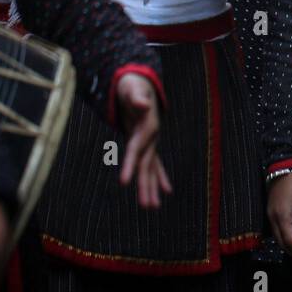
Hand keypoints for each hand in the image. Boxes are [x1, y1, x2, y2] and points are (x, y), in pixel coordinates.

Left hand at [115, 73, 171, 208]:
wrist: (142, 83)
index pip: (137, 150)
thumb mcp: (133, 88)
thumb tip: (142, 103)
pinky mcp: (148, 143)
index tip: (124, 182)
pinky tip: (166, 191)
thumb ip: (137, 96)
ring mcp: (152, 141)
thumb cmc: (133, 86)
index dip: (130, 165)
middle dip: (146, 186)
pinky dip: (159, 178)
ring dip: (152, 187)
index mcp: (147, 127)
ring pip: (151, 168)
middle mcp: (152, 137)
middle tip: (148, 207)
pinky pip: (153, 163)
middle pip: (147, 165)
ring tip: (153, 207)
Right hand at [266, 174, 291, 260]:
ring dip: (290, 246)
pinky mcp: (271, 211)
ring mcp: (270, 214)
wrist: (286, 164)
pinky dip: (286, 238)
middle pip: (281, 243)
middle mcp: (273, 217)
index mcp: (283, 215)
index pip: (289, 241)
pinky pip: (276, 230)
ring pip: (278, 238)